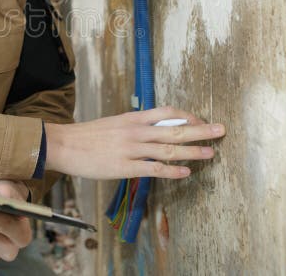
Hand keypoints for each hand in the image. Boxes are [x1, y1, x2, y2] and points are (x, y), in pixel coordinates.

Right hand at [45, 106, 225, 179]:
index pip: (167, 112)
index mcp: (133, 118)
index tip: (200, 121)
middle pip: (174, 129)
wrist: (64, 144)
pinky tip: (185, 172)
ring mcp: (131, 150)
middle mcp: (135, 132)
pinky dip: (171, 170)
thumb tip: (154, 129)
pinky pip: (153, 169)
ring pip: (168, 149)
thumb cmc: (87, 136)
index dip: (187, 116)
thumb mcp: (114, 124)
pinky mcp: (124, 167)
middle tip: (221, 130)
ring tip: (210, 153)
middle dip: (200, 131)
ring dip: (192, 151)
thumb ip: (134, 126)